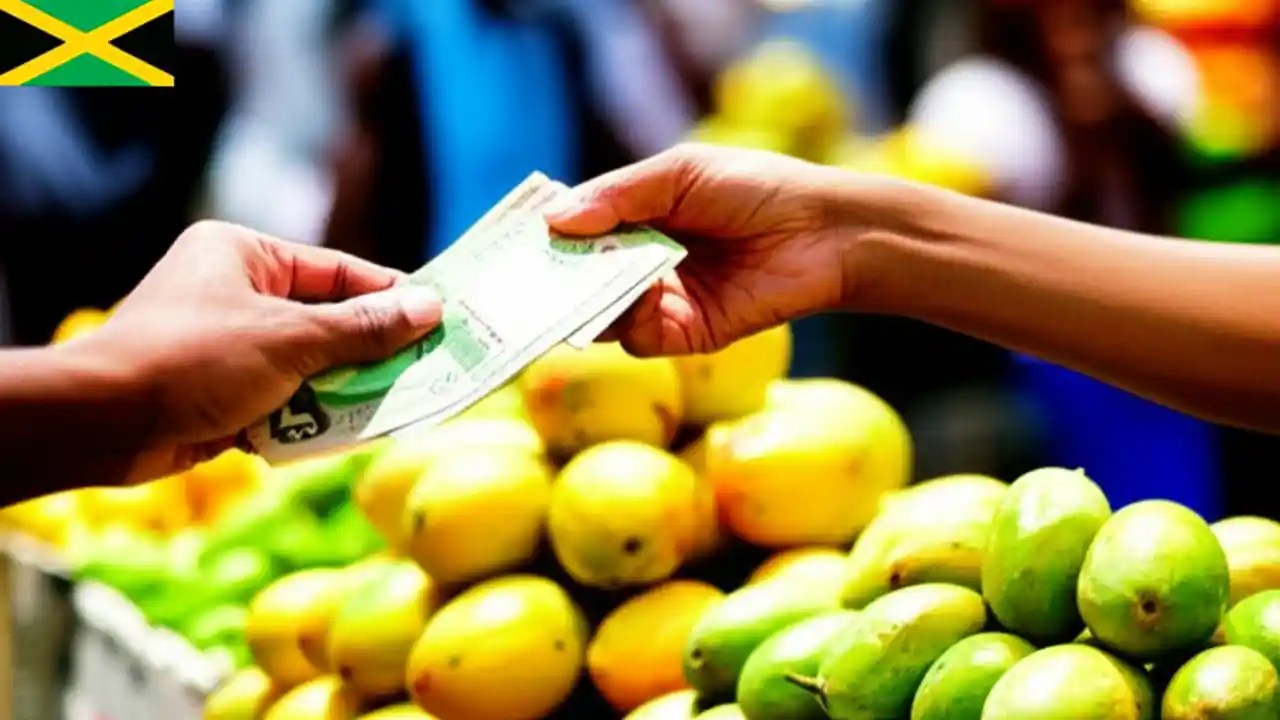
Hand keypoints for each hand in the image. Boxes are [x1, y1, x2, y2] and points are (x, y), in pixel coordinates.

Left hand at [74, 221, 440, 479]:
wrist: (103, 423)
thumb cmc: (193, 360)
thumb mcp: (291, 339)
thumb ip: (364, 328)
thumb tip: (429, 309)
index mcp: (245, 254)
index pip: (338, 270)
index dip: (390, 296)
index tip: (438, 320)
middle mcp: (234, 291)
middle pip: (327, 320)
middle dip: (369, 352)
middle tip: (426, 371)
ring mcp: (225, 342)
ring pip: (308, 365)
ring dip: (340, 391)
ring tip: (388, 408)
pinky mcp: (218, 391)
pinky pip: (281, 398)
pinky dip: (306, 417)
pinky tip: (337, 435)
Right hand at [546, 143, 855, 355]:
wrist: (823, 232)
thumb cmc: (756, 188)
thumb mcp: (681, 174)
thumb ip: (618, 195)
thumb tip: (552, 219)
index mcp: (636, 217)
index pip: (574, 231)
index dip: (543, 237)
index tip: (506, 243)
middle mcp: (640, 262)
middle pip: (578, 278)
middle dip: (550, 278)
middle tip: (517, 280)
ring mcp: (661, 300)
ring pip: (599, 311)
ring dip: (587, 298)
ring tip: (581, 282)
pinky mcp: (685, 333)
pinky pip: (636, 337)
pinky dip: (628, 319)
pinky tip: (641, 295)